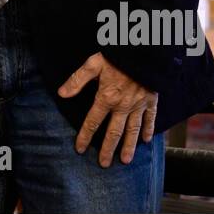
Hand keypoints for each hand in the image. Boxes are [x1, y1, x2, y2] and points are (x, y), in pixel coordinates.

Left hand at [57, 51, 158, 166]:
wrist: (145, 49)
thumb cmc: (118, 54)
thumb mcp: (93, 63)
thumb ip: (77, 80)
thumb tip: (61, 94)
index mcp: (106, 98)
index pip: (92, 122)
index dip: (85, 136)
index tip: (79, 149)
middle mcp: (122, 106)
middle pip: (113, 132)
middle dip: (107, 149)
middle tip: (104, 164)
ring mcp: (138, 105)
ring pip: (132, 130)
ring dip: (128, 146)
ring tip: (125, 161)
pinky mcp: (151, 100)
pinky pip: (150, 119)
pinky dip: (149, 130)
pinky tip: (147, 141)